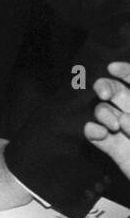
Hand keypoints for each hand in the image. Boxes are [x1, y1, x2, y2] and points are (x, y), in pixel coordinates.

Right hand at [85, 61, 129, 178]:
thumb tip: (124, 117)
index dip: (125, 72)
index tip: (113, 68)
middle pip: (114, 91)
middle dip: (105, 87)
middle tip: (105, 95)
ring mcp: (125, 131)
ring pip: (103, 110)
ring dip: (103, 113)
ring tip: (113, 126)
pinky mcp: (114, 148)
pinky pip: (94, 133)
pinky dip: (92, 130)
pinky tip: (99, 134)